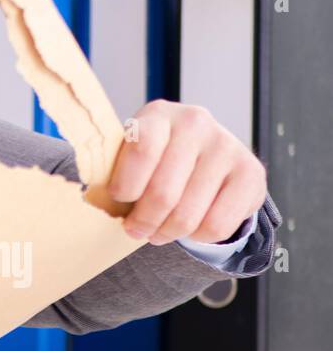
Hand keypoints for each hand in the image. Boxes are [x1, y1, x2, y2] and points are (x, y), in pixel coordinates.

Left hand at [109, 99, 265, 246]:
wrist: (205, 151)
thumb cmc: (157, 156)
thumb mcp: (132, 151)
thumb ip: (116, 170)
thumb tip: (98, 202)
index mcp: (158, 114)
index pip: (141, 151)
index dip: (125, 186)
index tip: (119, 200)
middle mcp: (196, 123)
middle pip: (163, 192)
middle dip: (144, 221)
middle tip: (136, 230)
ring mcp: (227, 146)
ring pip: (189, 214)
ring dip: (167, 232)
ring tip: (158, 232)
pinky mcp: (251, 172)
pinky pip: (218, 224)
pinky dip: (198, 237)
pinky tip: (189, 228)